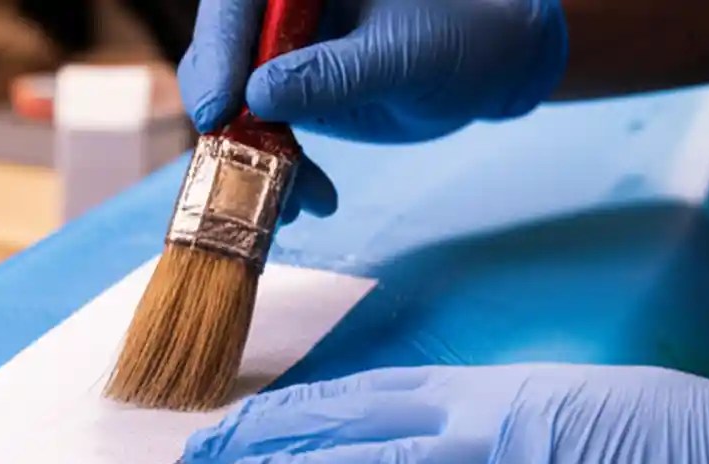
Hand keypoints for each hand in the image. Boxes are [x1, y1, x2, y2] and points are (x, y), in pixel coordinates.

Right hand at [179, 0, 568, 218]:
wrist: (493, 68)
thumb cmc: (461, 38)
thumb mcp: (401, 56)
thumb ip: (331, 74)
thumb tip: (258, 96)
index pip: (235, 5)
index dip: (215, 50)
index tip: (216, 107)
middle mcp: (284, 13)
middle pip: (220, 56)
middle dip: (222, 116)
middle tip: (232, 161)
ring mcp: (283, 56)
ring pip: (234, 105)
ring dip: (250, 159)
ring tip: (289, 199)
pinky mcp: (292, 98)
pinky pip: (264, 137)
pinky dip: (280, 173)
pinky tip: (312, 199)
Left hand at [183, 364, 708, 463]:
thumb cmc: (682, 443)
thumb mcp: (577, 410)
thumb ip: (506, 424)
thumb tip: (449, 440)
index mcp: (496, 389)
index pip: (370, 393)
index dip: (295, 408)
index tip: (237, 421)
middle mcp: (492, 414)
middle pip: (356, 419)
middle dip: (270, 435)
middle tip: (198, 452)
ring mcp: (520, 462)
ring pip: (385, 462)